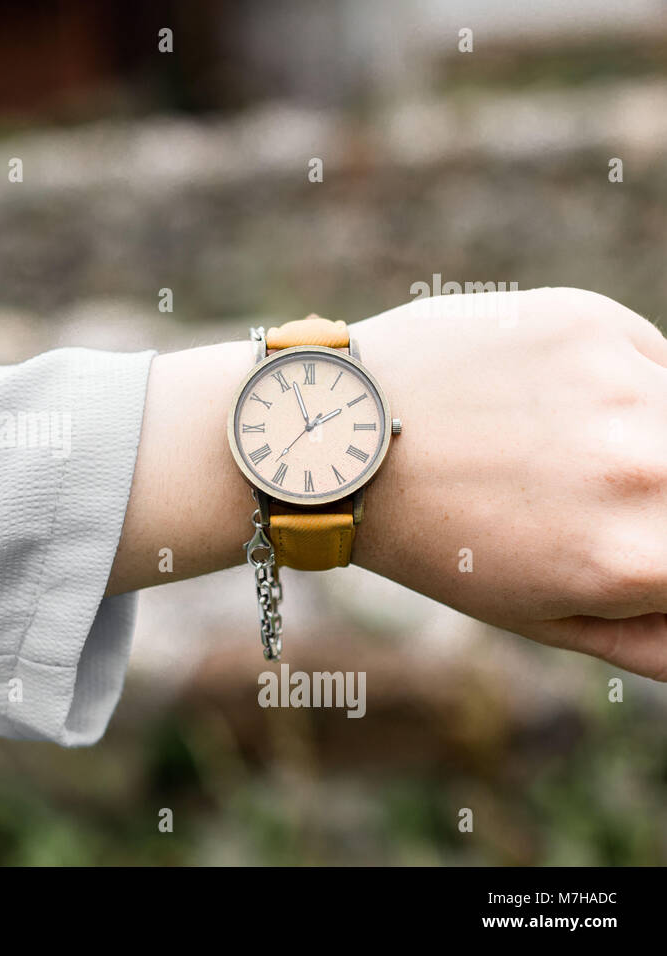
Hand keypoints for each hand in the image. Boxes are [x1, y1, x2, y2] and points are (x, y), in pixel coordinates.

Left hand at [109, 286, 666, 679]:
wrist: (335, 436)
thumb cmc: (435, 538)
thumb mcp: (540, 615)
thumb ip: (654, 639)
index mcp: (639, 560)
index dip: (660, 551)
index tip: (625, 537)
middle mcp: (649, 471)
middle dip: (654, 497)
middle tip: (574, 489)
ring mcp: (621, 386)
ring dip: (645, 435)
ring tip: (554, 448)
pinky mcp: (588, 321)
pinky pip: (651, 357)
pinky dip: (620, 382)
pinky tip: (542, 399)